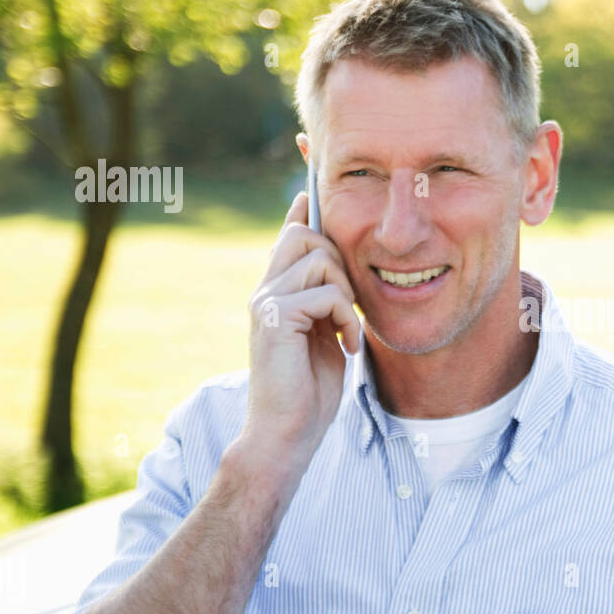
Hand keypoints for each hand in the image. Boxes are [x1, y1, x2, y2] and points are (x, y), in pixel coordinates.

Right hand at [239, 189, 360, 473]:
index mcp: (276, 290)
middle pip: (306, 234)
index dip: (305, 205)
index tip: (314, 180)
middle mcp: (265, 290)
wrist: (289, 433)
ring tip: (346, 331)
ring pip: (320, 261)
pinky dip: (346, 319)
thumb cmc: (312, 390)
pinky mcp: (274, 319)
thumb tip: (342, 267)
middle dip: (339, 260)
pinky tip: (345, 346)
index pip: (290, 234)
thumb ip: (328, 299)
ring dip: (347, 296)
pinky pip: (326, 294)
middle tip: (348, 307)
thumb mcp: (326, 333)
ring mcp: (265, 302)